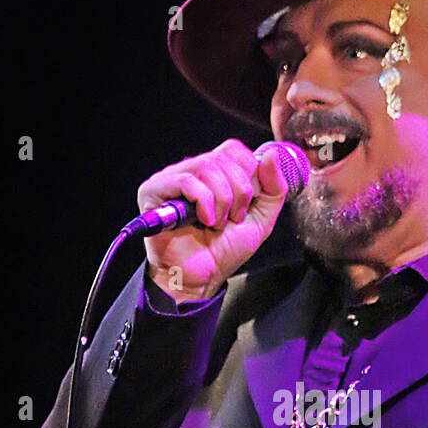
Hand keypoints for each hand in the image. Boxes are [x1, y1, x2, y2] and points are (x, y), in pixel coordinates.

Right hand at [139, 138, 290, 298]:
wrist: (200, 278)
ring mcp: (171, 179)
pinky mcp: (154, 191)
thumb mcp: (261, 219)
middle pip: (224, 157)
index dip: (248, 174)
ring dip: (223, 200)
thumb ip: (273, 188)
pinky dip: (205, 202)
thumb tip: (271, 156)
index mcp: (213, 174)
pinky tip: (204, 221)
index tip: (245, 206)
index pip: (233, 149)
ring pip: (208, 166)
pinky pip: (187, 181)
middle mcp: (191, 171)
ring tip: (216, 224)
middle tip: (233, 219)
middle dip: (239, 192)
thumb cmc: (223, 252)